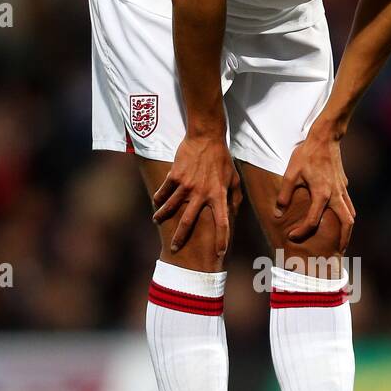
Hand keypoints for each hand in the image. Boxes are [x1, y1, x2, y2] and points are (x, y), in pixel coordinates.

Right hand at [152, 134, 240, 255]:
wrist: (206, 137)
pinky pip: (164, 191)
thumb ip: (234, 197)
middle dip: (180, 237)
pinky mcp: (175, 175)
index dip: (222, 239)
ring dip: (162, 216)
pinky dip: (159, 197)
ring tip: (156, 221)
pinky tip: (156, 202)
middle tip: (174, 248)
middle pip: (188, 221)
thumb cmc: (222, 158)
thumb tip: (233, 213)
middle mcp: (202, 193)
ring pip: (170, 206)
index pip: (222, 222)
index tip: (220, 253)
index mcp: (219, 195)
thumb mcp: (234, 178)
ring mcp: (187, 184)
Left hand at [274, 128, 354, 252]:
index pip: (312, 221)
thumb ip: (285, 195)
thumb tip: (278, 213)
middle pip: (346, 223)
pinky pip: (348, 204)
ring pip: (351, 214)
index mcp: (322, 194)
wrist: (325, 137)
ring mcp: (342, 189)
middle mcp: (335, 194)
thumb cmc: (306, 153)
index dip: (301, 232)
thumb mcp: (291, 173)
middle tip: (338, 251)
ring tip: (341, 240)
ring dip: (347, 228)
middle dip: (343, 239)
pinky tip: (338, 218)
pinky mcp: (344, 184)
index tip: (292, 236)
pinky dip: (346, 215)